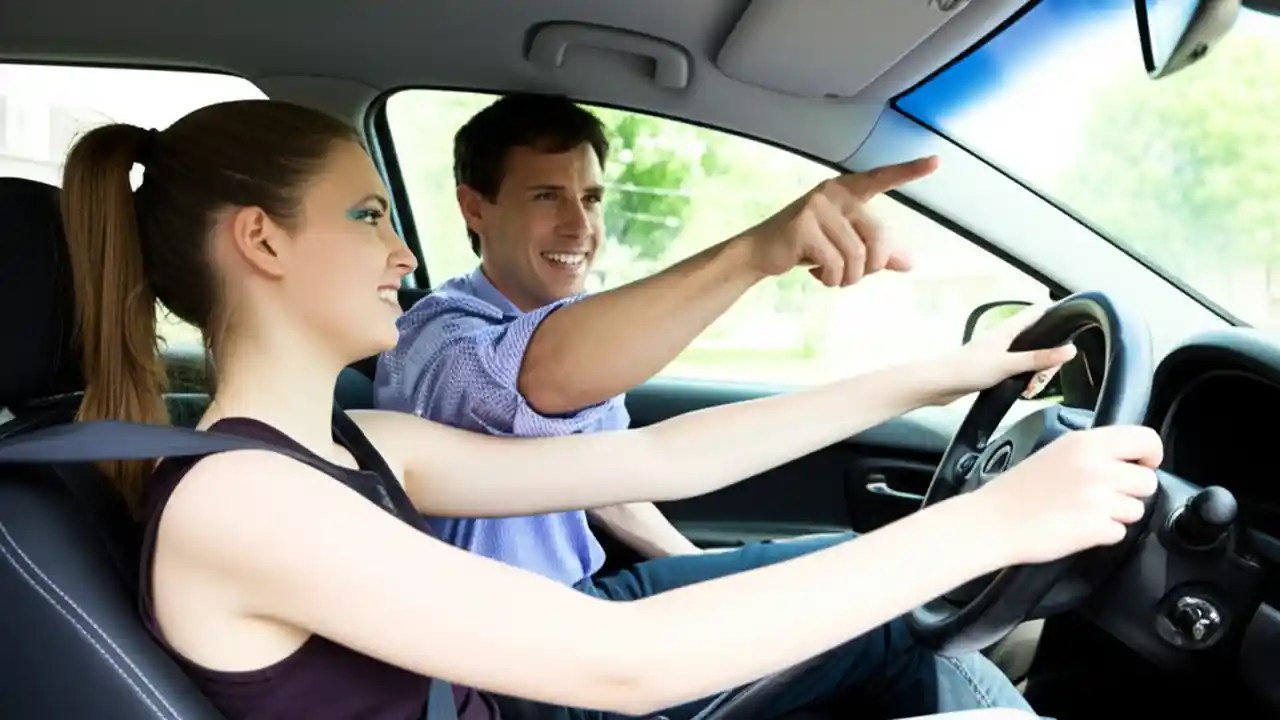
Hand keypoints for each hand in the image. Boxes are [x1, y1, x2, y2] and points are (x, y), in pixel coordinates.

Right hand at [737, 156, 938, 286]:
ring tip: (830, 275)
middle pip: (878, 237)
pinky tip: (815, 274)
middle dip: (870, 266)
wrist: (761, 252)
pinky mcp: (803, 227)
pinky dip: (831, 279)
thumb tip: (909, 264)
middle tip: (852, 275)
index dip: (908, 171)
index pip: (881, 178)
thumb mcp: (844, 245)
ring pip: (856, 256)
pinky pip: (836, 264)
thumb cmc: (806, 246)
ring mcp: (817, 208)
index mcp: (846, 192)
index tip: (936, 161)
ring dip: (847, 278)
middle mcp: (833, 193)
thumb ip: (876, 252)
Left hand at [931, 303, 1077, 405]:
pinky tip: (1026, 388)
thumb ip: (1039, 358)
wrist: (939, 384)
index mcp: (1007, 330)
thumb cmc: (969, 369)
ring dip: (1036, 370)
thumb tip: (1070, 350)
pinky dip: (1024, 377)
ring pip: (1027, 356)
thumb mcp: (1009, 364)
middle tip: (1050, 371)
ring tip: (1037, 386)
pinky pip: (1016, 368)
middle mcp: (1003, 338)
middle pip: (1035, 339)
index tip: (1074, 319)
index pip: (1035, 314)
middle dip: (1048, 354)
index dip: (1055, 313)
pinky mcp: (991, 367)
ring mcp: (997, 353)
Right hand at [974, 425, 1162, 565]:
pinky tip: (1077, 527)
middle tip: (1104, 496)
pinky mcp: (1097, 528)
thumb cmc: (1018, 490)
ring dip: (1117, 515)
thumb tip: (1128, 460)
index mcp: (1086, 443)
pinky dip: (1103, 534)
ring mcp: (1099, 498)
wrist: (992, 521)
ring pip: (1137, 509)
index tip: (1140, 466)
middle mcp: (1098, 466)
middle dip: (1131, 492)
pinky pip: (1120, 533)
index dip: (1150, 455)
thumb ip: (1093, 452)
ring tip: (1084, 512)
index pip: (1146, 439)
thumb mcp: (1056, 452)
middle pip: (1147, 480)